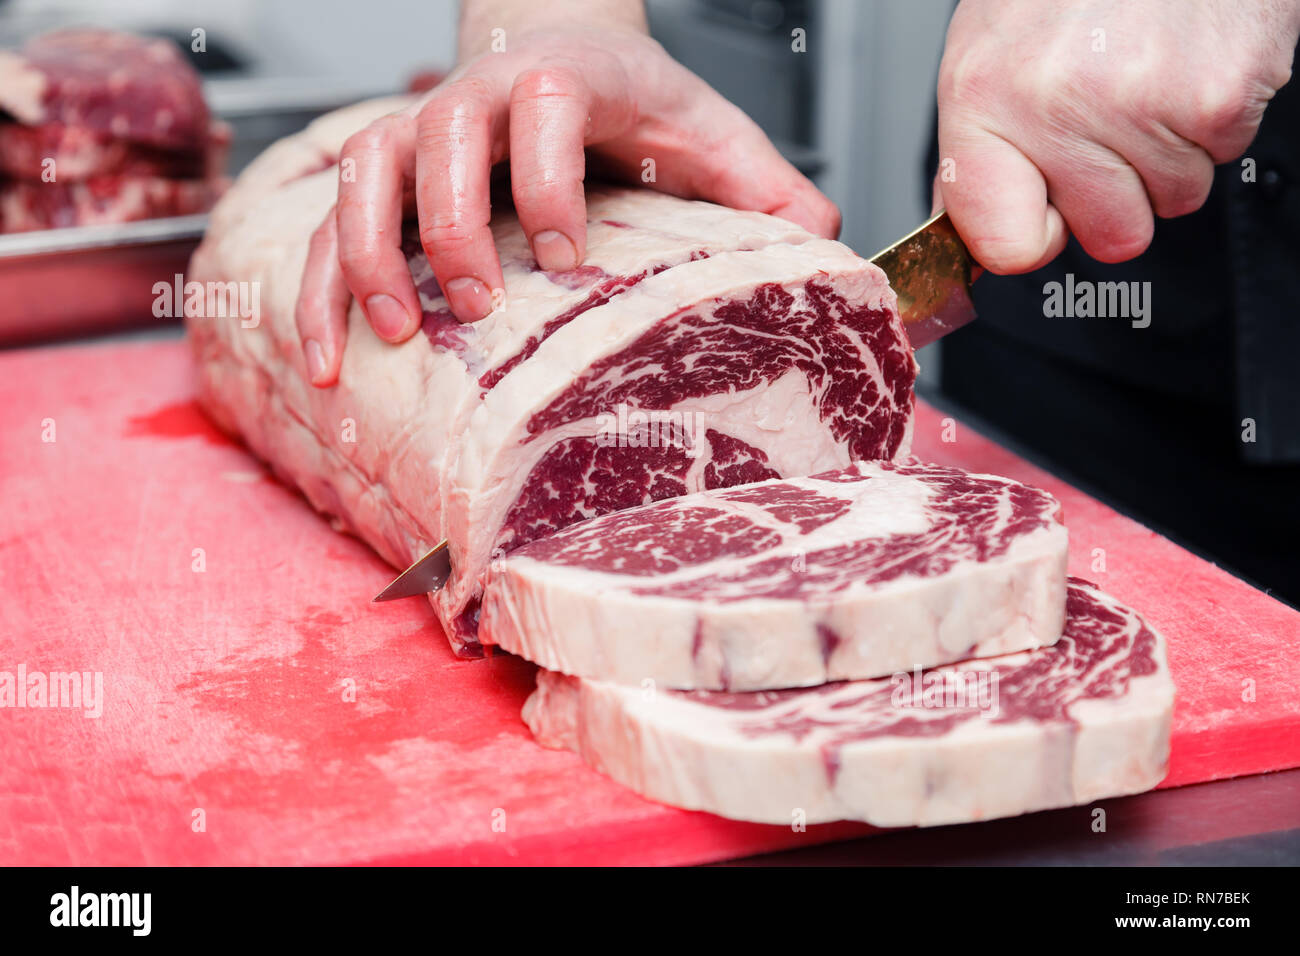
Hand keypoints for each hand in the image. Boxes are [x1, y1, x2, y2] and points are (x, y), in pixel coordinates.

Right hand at [296, 6, 837, 386]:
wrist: (562, 58)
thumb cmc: (635, 109)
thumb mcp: (707, 134)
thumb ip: (761, 184)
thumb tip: (820, 242)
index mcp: (567, 76)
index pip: (543, 106)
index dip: (544, 176)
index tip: (564, 254)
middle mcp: (478, 95)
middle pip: (440, 137)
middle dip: (447, 227)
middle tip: (474, 307)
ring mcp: (418, 132)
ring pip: (364, 176)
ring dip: (364, 257)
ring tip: (390, 337)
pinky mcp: (382, 178)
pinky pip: (324, 224)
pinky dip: (317, 290)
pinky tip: (325, 359)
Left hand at [935, 0, 1299, 273]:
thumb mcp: (985, 57)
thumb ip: (978, 155)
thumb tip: (974, 236)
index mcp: (985, 103)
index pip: (1006, 247)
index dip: (1036, 236)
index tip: (1044, 210)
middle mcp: (1056, 106)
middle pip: (1111, 238)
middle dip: (1119, 192)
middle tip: (1109, 117)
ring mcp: (1140, 103)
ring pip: (1174, 199)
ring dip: (1168, 151)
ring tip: (1146, 76)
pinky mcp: (1217, 97)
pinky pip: (1224, 156)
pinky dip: (1212, 118)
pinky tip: (1183, 63)